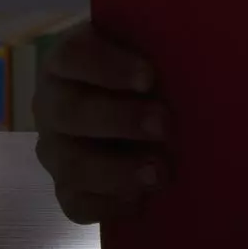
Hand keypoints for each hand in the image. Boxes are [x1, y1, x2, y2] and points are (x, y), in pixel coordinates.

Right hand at [33, 23, 170, 223]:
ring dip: (116, 172)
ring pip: (71, 164)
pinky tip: (141, 200)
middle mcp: (51, 103)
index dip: (108, 67)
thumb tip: (196, 50)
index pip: (74, 56)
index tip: (150, 77)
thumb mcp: (149, 48)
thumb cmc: (146, 70)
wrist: (136, 109)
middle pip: (70, 112)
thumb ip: (160, 44)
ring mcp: (54, 148)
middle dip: (120, 120)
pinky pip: (76, 204)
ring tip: (159, 173)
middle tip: (165, 125)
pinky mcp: (66, 186)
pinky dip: (109, 204)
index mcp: (67, 60)